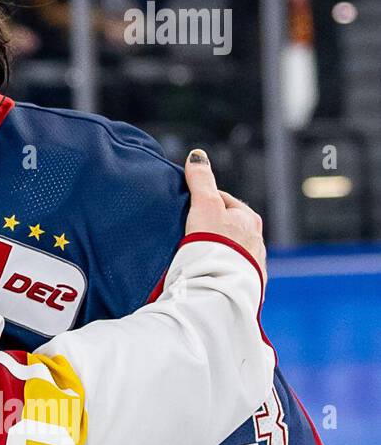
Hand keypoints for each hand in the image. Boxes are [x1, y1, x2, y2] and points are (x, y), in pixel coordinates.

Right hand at [183, 149, 266, 277]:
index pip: (223, 201)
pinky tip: (206, 273)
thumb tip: (197, 155)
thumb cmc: (213, 246)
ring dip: (217, 251)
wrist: (219, 289)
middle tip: (188, 234)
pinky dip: (219, 269)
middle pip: (229, 227)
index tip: (187, 210)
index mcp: (249, 219)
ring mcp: (253, 264)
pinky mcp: (247, 285)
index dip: (202, 203)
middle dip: (211, 228)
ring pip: (232, 250)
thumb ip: (201, 180)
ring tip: (196, 256)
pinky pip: (231, 271)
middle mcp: (257, 241)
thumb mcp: (204, 205)